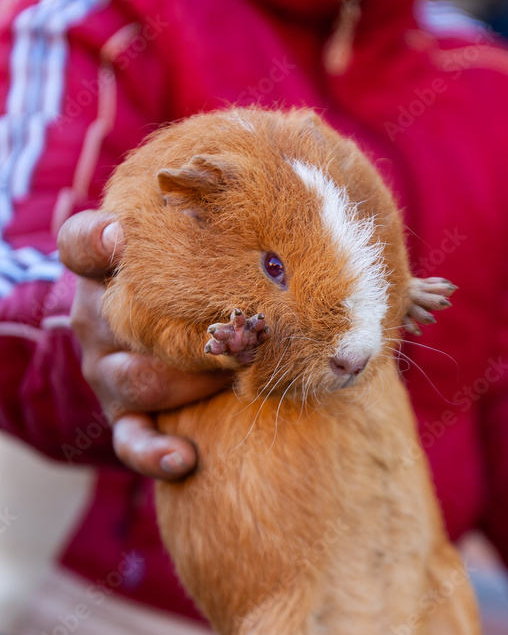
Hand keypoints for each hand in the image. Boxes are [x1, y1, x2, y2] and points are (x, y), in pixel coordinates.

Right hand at [58, 210, 231, 478]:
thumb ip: (225, 225)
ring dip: (184, 381)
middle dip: (171, 325)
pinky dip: (155, 452)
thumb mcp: (207, 249)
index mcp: (111, 270)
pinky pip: (130, 440)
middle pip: (115, 318)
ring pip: (132, 378)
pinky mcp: (125, 418)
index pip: (80, 245)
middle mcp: (100, 318)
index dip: (94, 241)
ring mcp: (108, 370)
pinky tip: (185, 458)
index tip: (120, 237)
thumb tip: (300, 176)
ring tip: (231, 379)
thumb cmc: (214, 283)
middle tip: (234, 326)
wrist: (200, 350)